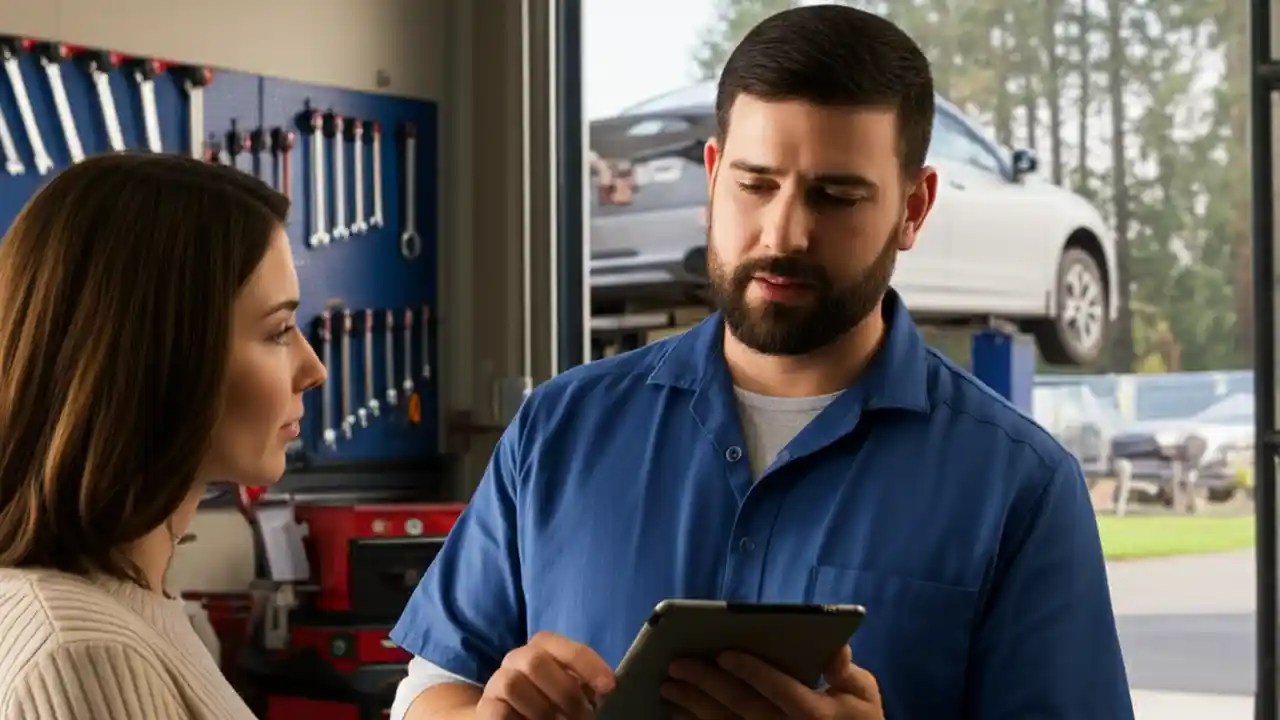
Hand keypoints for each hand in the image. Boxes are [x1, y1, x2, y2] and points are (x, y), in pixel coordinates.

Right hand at [476, 631, 616, 719]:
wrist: (510, 713)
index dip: (586, 663)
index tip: (609, 687)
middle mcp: (517, 659)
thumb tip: (604, 693)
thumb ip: (584, 686)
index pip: (562, 645)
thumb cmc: (551, 699)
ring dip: (541, 709)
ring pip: (513, 683)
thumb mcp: (570, 689)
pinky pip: (497, 712)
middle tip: (584, 716)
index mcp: (543, 648)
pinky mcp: (485, 707)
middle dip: (564, 690)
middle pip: (535, 660)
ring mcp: (498, 682)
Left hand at [660, 644, 882, 718]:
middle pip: (742, 707)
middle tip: (677, 664)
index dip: (753, 672)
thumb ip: (846, 671)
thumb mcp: (863, 694)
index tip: (724, 653)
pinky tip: (675, 712)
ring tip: (667, 686)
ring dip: (692, 706)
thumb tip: (835, 648)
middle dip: (707, 685)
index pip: (780, 690)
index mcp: (814, 713)